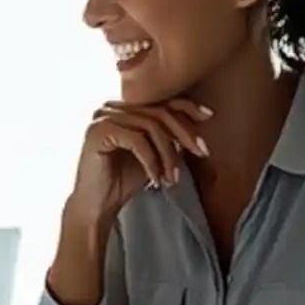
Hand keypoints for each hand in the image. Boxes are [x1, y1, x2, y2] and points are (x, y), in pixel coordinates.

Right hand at [65, 100, 211, 224]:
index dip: (187, 107)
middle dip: (184, 134)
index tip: (208, 117)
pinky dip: (151, 161)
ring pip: (150, 127)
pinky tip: (156, 179)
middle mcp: (110, 108)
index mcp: (122, 108)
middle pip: (159, 113)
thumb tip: (197, 120)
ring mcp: (102, 118)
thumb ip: (168, 134)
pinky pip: (136, 140)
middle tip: (202, 153)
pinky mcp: (98, 132)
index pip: (159, 101)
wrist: (97, 204)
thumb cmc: (123, 179)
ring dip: (168, 154)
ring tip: (172, 177)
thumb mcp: (153, 152)